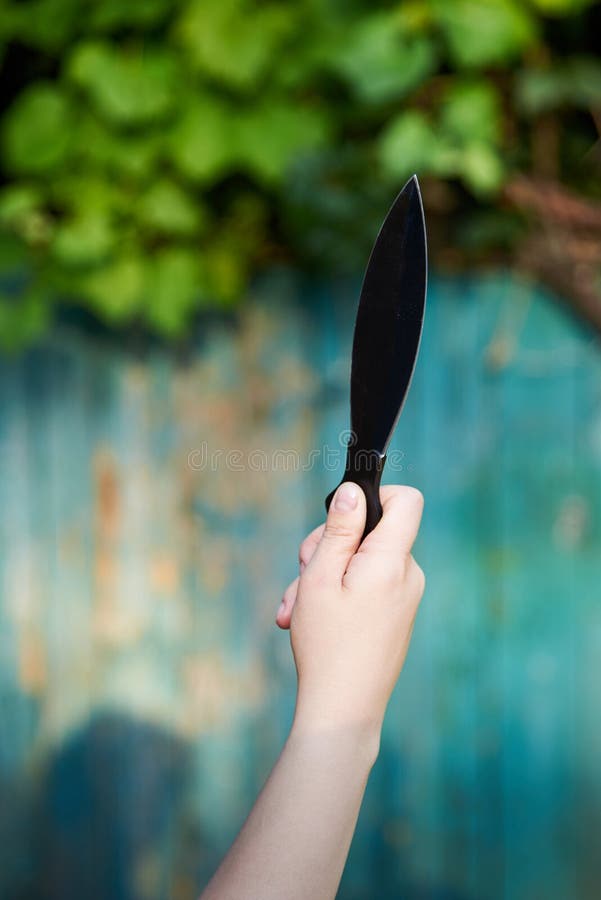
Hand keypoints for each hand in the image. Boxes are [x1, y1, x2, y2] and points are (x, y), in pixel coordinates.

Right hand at [276, 483, 424, 741]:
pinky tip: (308, 620)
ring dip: (325, 576)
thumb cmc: (327, 644)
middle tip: (302, 571)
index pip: (406, 500)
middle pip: (373, 531)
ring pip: (362, 562)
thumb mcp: (320, 577)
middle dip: (330, 544)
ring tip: (297, 608)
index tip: (342, 515)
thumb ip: (339, 530)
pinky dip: (337, 595)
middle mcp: (407, 576)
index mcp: (393, 561)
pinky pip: (366, 587)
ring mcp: (404, 598)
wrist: (344, 711)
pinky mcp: (395, 615)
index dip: (375, 495)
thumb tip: (353, 491)